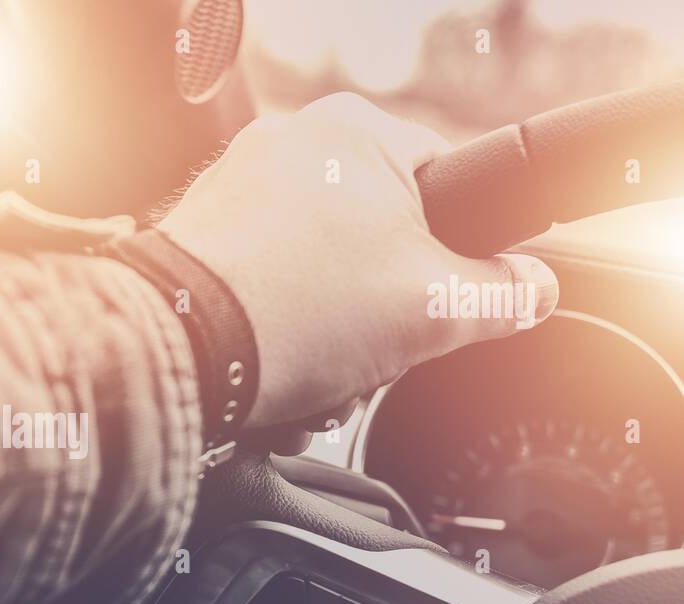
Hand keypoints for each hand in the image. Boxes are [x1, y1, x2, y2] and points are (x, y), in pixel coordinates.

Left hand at [158, 92, 558, 437]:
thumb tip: (533, 288)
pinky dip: (279, 333)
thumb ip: (501, 295)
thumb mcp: (432, 311)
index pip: (449, 183)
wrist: (173, 354)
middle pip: (380, 239)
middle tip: (371, 348)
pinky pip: (267, 286)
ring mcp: (236, 190)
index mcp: (357, 131)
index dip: (457, 255)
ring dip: (331, 336)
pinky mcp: (199, 239)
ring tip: (316, 370)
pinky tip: (275, 370)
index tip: (446, 298)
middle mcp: (289, 144)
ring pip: (321, 273)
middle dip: (382, 312)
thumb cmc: (292, 313)